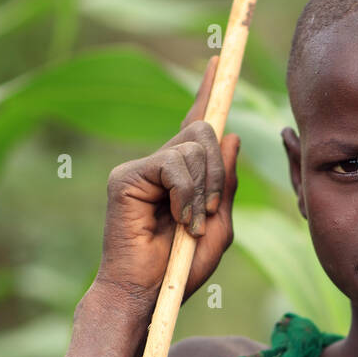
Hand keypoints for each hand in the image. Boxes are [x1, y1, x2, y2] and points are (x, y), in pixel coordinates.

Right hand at [96, 56, 239, 313]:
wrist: (147, 294)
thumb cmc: (179, 269)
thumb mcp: (217, 226)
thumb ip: (226, 185)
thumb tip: (232, 136)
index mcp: (180, 176)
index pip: (195, 126)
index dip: (207, 94)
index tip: (217, 62)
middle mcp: (158, 165)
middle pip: (203, 133)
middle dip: (218, 169)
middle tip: (209, 212)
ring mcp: (139, 169)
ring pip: (192, 148)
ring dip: (203, 190)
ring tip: (189, 225)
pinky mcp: (125, 177)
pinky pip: (173, 166)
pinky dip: (185, 195)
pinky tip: (176, 221)